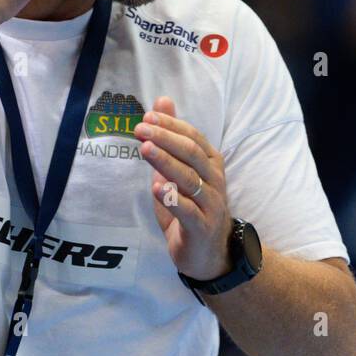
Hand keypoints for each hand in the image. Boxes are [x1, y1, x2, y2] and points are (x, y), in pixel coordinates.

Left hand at [135, 97, 232, 281]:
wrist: (208, 255)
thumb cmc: (190, 208)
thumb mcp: (178, 171)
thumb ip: (171, 138)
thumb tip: (162, 101)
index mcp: (211, 163)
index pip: (193, 137)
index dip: (171, 125)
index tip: (148, 115)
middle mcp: (215, 180)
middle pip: (191, 153)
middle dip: (165, 138)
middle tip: (141, 128)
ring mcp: (211, 204)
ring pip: (189, 179)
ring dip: (166, 162)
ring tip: (146, 149)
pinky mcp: (202, 227)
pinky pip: (188, 210)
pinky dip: (172, 198)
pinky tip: (156, 187)